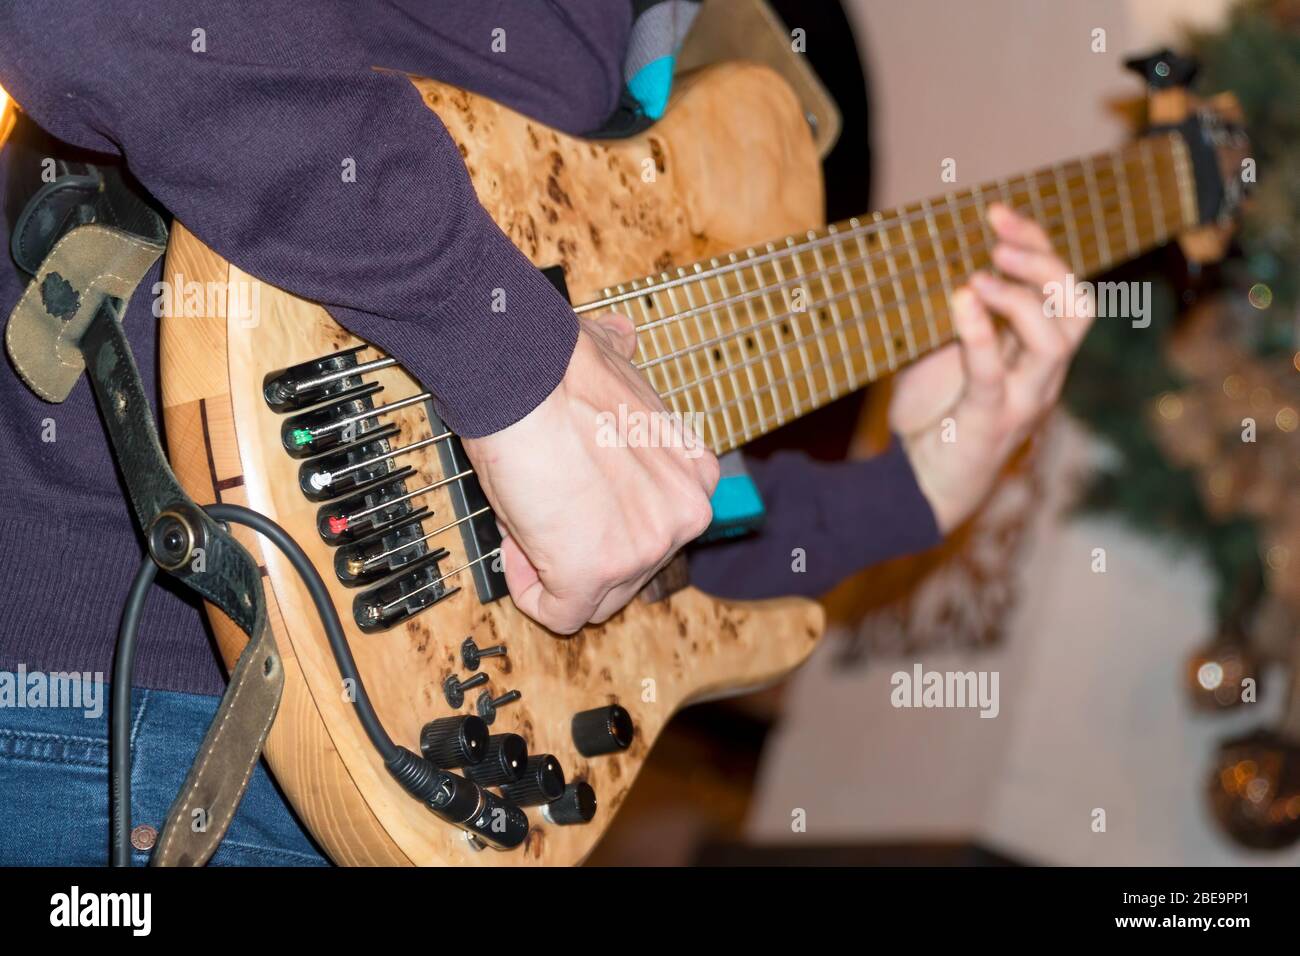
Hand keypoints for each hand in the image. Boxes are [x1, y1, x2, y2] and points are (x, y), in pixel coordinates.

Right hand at [462, 313, 719, 633]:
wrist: (524, 373)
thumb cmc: (558, 367)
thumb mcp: (621, 366)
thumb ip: (630, 380)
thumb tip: (622, 339)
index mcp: (695, 475)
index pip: (653, 532)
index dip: (605, 521)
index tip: (571, 498)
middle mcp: (684, 517)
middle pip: (629, 572)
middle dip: (581, 550)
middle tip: (543, 510)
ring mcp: (646, 548)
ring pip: (595, 597)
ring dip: (553, 566)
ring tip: (530, 516)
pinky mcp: (597, 572)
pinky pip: (561, 614)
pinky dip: (531, 592)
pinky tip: (518, 548)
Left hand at [889, 203, 1093, 531]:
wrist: (916, 485)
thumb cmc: (933, 417)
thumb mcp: (942, 352)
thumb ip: (953, 314)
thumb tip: (935, 257)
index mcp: (1036, 352)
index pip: (1060, 288)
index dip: (1037, 244)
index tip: (996, 212)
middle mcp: (1042, 373)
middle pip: (1077, 306)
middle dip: (1044, 259)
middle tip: (996, 234)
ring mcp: (1023, 399)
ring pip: (1056, 338)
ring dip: (1020, 296)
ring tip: (978, 276)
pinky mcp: (991, 421)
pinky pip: (995, 372)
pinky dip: (979, 332)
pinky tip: (961, 300)